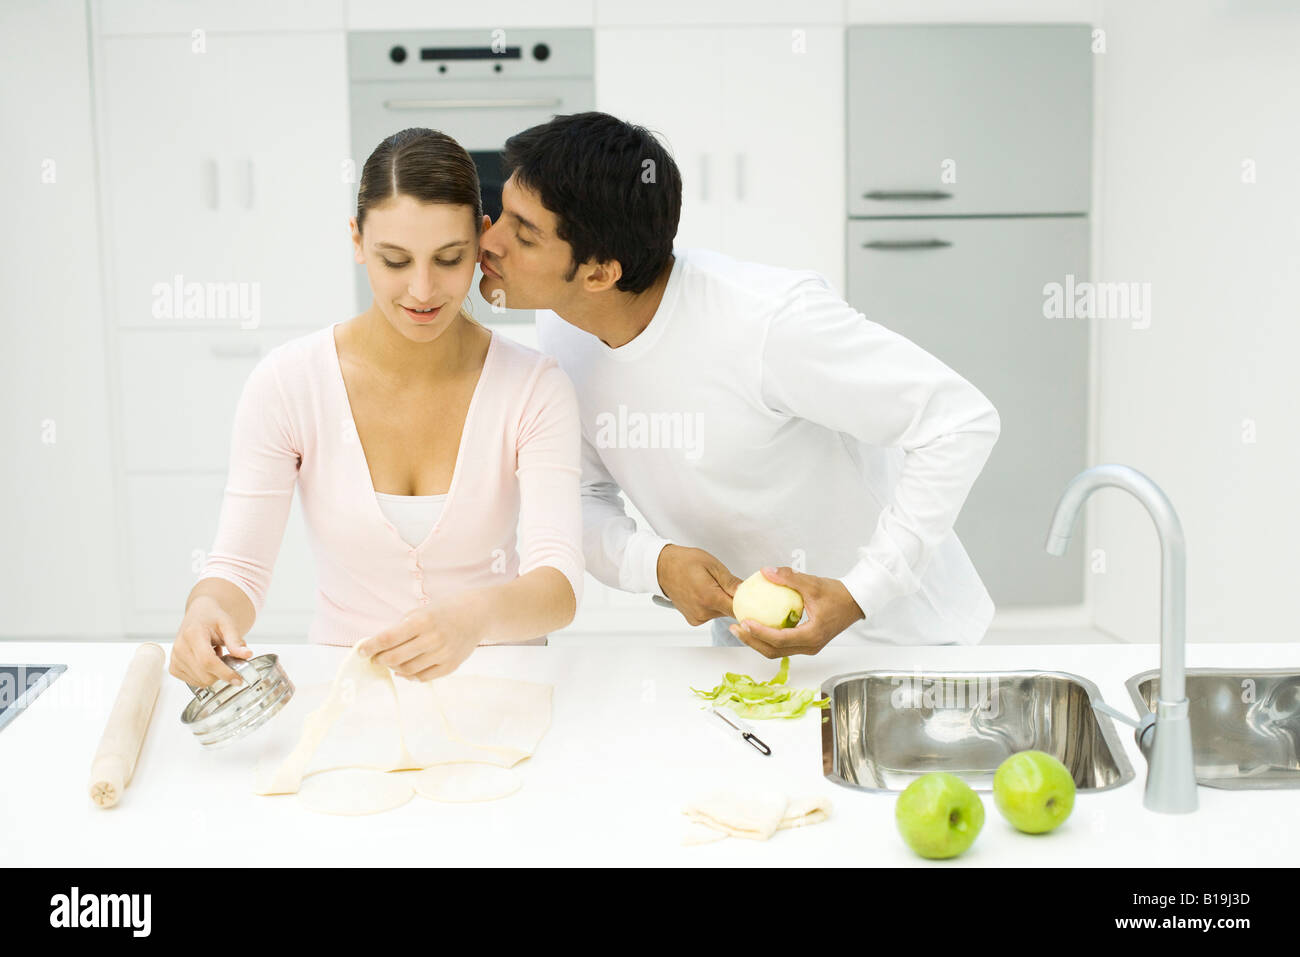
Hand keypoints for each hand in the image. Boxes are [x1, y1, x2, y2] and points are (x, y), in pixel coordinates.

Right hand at [169, 595, 252, 687]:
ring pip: (200, 682)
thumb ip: (236, 641)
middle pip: (204, 675)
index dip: (224, 672)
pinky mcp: (173, 668)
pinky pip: (193, 682)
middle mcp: (180, 647)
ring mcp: (175, 659)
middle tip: (227, 659)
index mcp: (193, 634)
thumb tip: (246, 655)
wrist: (199, 615)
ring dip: (213, 674)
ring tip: (215, 657)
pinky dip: (204, 676)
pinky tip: (206, 662)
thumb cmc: (212, 618)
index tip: (238, 679)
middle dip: (221, 673)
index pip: (207, 661)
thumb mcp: (228, 625)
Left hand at [356, 592, 487, 681]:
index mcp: (422, 621)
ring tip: (391, 663)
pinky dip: (410, 676)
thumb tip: (379, 646)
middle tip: (375, 658)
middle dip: (380, 659)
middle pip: (395, 658)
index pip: (388, 639)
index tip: (360, 651)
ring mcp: (442, 654)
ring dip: (394, 668)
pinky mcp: (450, 666)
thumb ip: (401, 628)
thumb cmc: (444, 610)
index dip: (370, 647)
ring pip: (407, 671)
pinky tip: (406, 670)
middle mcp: (432, 639)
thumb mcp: (421, 611)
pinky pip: (423, 678)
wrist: (477, 615)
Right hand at [656, 544, 743, 626]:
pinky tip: (705, 593)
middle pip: (730, 612)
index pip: (738, 609)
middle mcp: (703, 612)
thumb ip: (730, 581)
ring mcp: (697, 618)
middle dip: (734, 600)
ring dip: (722, 602)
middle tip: (729, 583)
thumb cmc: (685, 562)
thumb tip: (746, 591)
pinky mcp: (693, 620)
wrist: (661, 568)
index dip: (748, 604)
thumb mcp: (712, 565)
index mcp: (709, 597)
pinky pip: (711, 614)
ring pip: (721, 613)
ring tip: (713, 586)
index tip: (753, 597)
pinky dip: (713, 606)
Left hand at [729, 566, 864, 657]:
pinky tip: (757, 625)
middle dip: (751, 641)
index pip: (779, 639)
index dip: (759, 633)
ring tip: (741, 628)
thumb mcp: (812, 583)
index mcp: (812, 636)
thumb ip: (789, 578)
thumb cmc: (838, 594)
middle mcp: (810, 646)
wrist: (856, 601)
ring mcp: (808, 647)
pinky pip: (783, 645)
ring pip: (777, 651)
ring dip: (757, 642)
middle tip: (735, 627)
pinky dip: (767, 638)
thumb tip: (765, 572)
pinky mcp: (807, 643)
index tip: (744, 621)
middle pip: (774, 651)